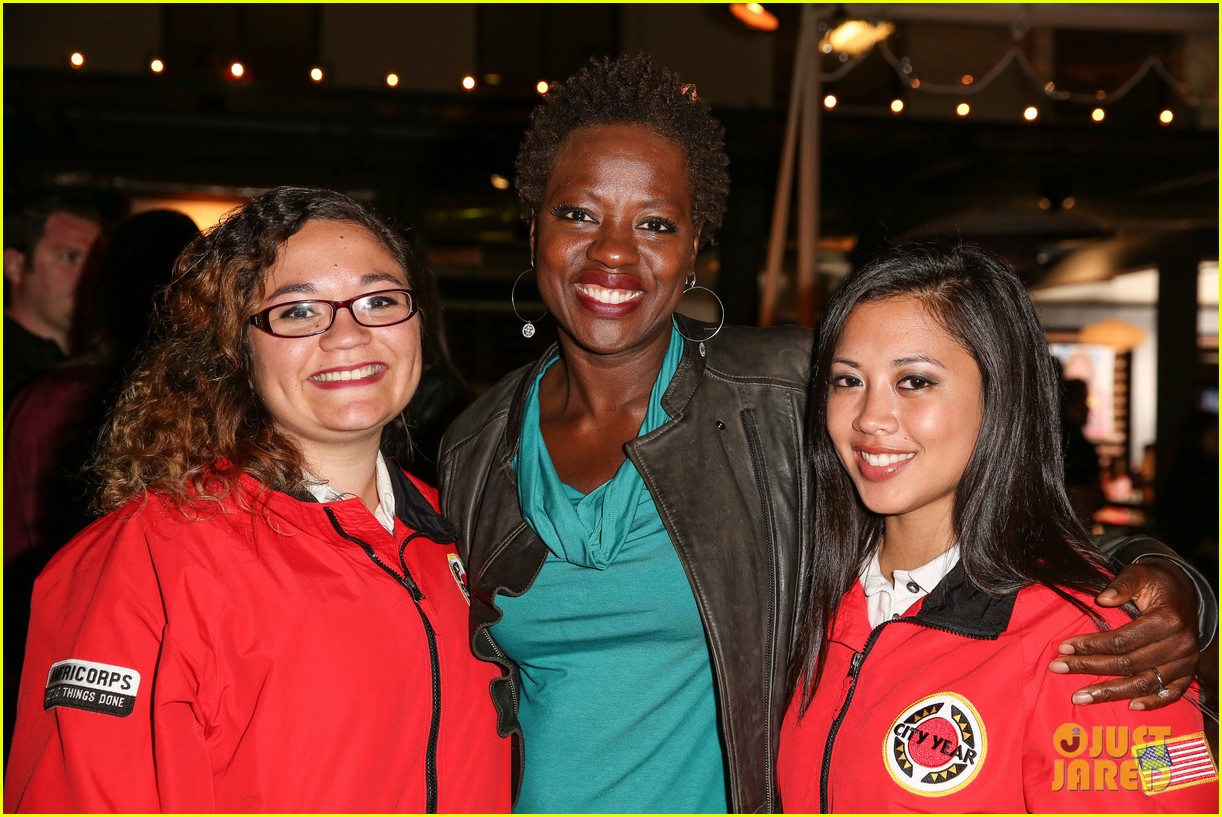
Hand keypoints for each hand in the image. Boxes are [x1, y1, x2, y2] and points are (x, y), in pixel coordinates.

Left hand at [1048, 561, 1198, 709]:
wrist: (1185, 592)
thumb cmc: (1156, 582)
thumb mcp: (1140, 574)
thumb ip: (1122, 584)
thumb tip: (1102, 599)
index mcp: (1167, 621)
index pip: (1122, 640)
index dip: (1091, 645)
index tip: (1063, 647)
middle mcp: (1179, 646)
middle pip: (1128, 664)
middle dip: (1089, 667)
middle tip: (1058, 668)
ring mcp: (1185, 663)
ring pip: (1144, 683)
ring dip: (1111, 693)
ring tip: (1080, 697)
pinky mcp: (1188, 673)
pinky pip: (1170, 694)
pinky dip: (1152, 702)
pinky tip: (1129, 706)